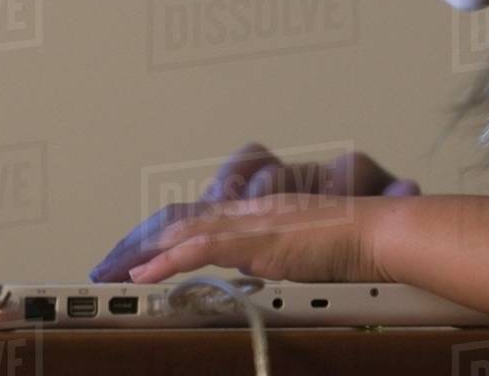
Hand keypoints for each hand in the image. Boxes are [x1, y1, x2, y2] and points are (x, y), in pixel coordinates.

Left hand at [126, 193, 397, 284]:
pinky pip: (201, 248)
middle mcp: (248, 210)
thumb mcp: (308, 253)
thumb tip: (259, 277)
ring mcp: (250, 222)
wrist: (381, 233)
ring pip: (179, 230)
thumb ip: (280, 258)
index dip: (162, 235)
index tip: (137, 255)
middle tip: (107, 266)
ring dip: (140, 252)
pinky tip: (145, 276)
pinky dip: (168, 261)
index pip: (197, 217)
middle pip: (177, 218)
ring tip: (111, 274)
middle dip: (137, 242)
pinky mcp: (257, 239)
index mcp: (258, 212)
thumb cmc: (357, 244)